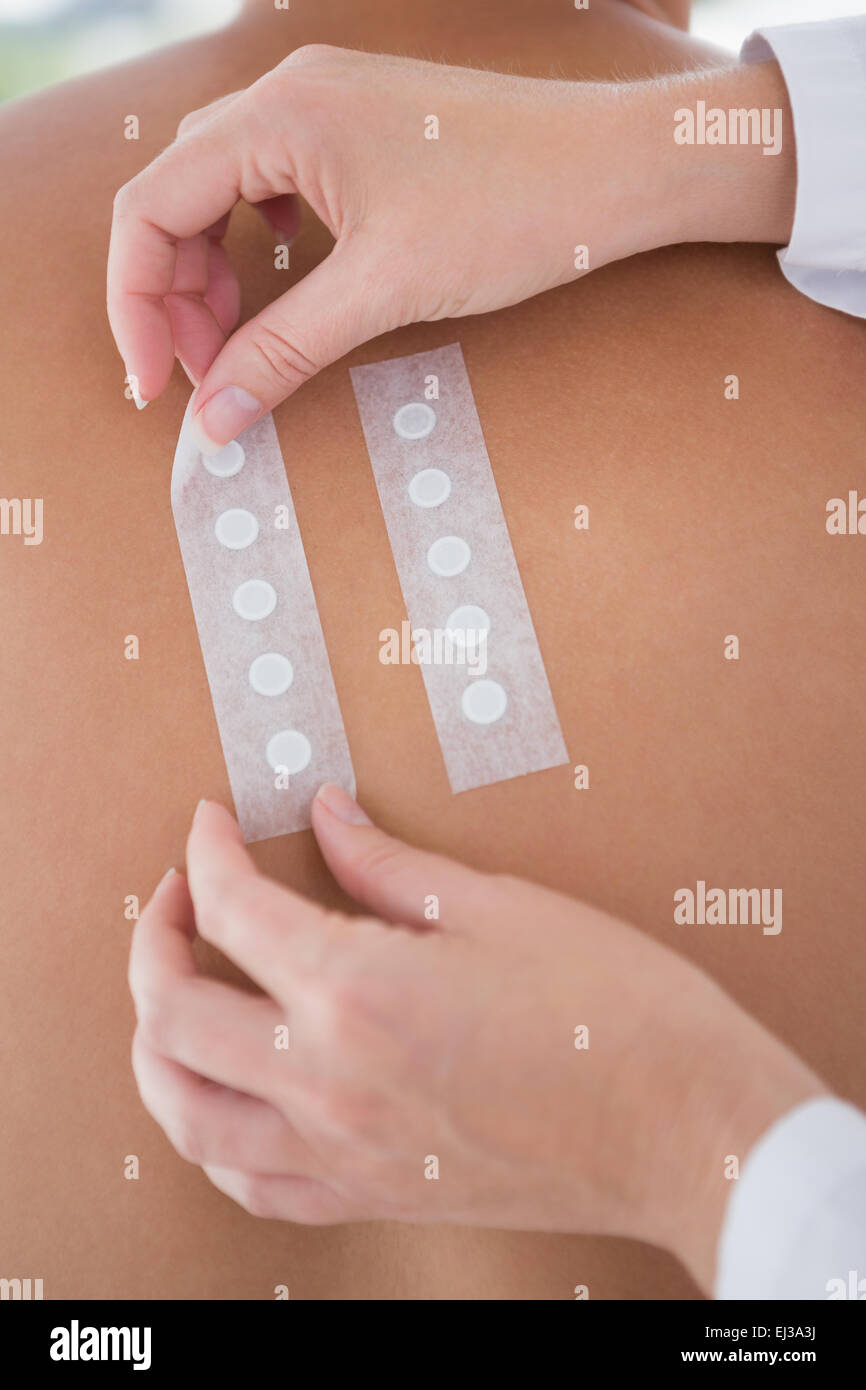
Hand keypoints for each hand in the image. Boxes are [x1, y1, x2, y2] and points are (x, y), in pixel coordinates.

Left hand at [128, 786, 820, 1292]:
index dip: (208, 852)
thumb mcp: (498, 908)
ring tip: (174, 997)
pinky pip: (251, 1183)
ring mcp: (342, 1152)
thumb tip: (328, 818)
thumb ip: (389, 866)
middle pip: (172, 1015)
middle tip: (181, 897)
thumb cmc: (612, 1009)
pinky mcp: (372, 1195)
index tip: (213, 823)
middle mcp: (327, 1081)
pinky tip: (229, 1095)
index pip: (232, 910)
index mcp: (357, 991)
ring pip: (187, 1115)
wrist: (685, 1129)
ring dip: (158, 1047)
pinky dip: (213, 1134)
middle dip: (153, 940)